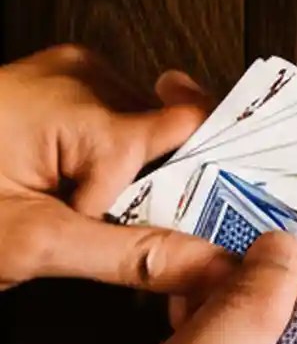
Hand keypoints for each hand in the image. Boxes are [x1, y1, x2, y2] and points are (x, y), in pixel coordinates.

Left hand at [0, 45, 231, 292]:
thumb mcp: (36, 244)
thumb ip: (135, 256)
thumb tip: (213, 268)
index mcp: (84, 103)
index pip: (192, 133)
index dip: (197, 188)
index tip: (187, 238)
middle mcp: (86, 75)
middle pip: (175, 136)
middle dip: (164, 193)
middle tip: (122, 238)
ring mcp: (71, 78)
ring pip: (150, 137)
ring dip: (138, 187)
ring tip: (85, 222)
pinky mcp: (59, 91)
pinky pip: (117, 128)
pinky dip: (111, 172)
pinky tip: (78, 203)